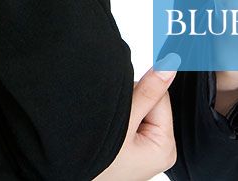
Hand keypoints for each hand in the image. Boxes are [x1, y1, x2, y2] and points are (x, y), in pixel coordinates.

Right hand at [93, 62, 177, 180]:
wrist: (66, 174)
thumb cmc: (95, 163)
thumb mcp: (123, 122)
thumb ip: (147, 92)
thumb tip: (170, 66)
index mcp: (165, 146)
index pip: (161, 97)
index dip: (138, 92)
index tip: (118, 104)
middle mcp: (160, 151)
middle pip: (151, 103)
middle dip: (129, 103)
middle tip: (108, 120)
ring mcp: (147, 152)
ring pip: (138, 111)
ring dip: (121, 112)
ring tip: (104, 128)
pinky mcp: (135, 151)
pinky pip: (130, 123)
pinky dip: (118, 121)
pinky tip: (106, 132)